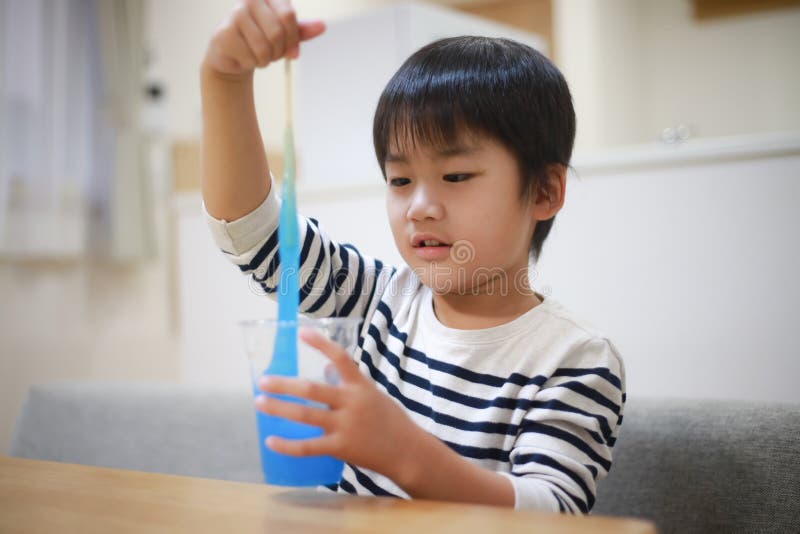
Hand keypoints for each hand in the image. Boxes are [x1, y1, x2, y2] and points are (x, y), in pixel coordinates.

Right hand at [203, 0, 325, 77]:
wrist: (232, 55)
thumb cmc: (260, 40)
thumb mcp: (285, 35)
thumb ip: (302, 30)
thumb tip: (322, 26)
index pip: (288, 16)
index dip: (293, 39)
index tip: (292, 52)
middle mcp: (249, 0)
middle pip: (276, 33)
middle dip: (279, 51)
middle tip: (272, 55)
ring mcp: (235, 15)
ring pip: (264, 47)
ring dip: (266, 60)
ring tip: (258, 56)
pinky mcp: (224, 33)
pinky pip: (251, 57)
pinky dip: (253, 64)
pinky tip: (245, 57)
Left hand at [255, 328, 421, 481]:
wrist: (407, 452)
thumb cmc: (390, 420)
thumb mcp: (373, 395)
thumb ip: (349, 385)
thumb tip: (326, 371)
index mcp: (360, 386)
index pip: (340, 358)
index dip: (321, 344)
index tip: (301, 332)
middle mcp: (351, 403)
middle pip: (312, 390)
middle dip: (284, 384)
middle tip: (263, 380)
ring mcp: (345, 426)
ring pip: (305, 416)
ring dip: (279, 408)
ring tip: (260, 402)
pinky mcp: (340, 448)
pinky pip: (308, 447)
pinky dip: (287, 445)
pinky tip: (270, 440)